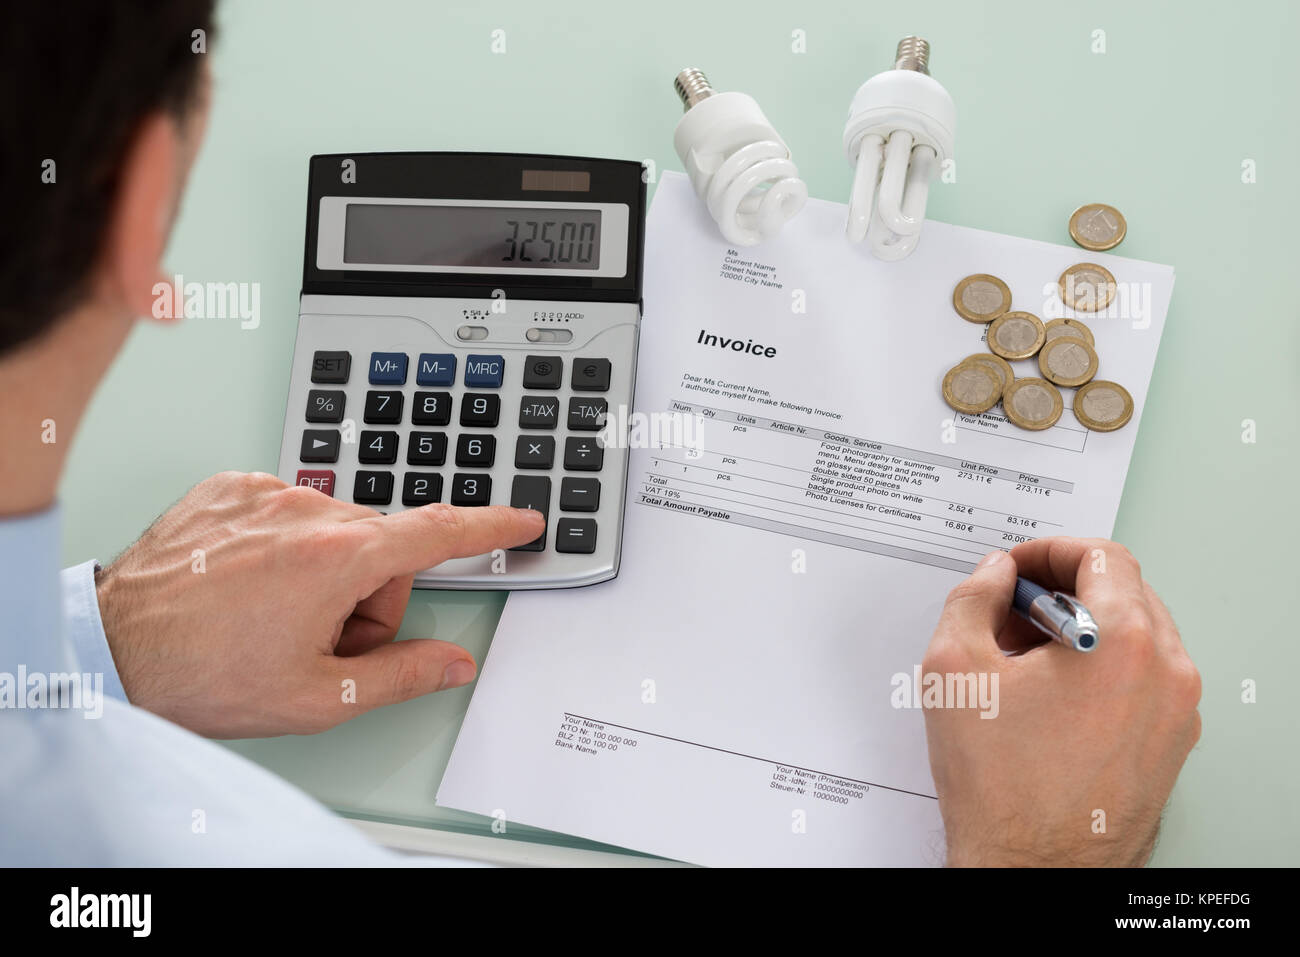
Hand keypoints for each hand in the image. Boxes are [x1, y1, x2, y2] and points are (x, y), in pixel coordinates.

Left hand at [94, 471, 544, 737]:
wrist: (108, 648)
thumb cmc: (201, 674)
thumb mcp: (318, 695)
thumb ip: (402, 674)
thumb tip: (452, 662)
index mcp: (338, 558)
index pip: (440, 532)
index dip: (490, 527)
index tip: (521, 520)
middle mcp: (306, 511)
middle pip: (381, 546)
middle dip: (369, 595)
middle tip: (323, 639)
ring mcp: (265, 492)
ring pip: (335, 527)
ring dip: (325, 570)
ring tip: (276, 614)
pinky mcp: (229, 486)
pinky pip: (288, 509)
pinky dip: (283, 545)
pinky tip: (249, 584)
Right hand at [920, 538, 1200, 866]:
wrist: (1031, 868)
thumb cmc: (1000, 786)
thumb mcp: (953, 668)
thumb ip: (972, 598)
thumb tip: (995, 575)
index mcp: (1121, 643)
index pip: (1104, 557)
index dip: (1050, 551)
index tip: (1018, 568)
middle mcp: (1165, 674)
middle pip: (1125, 592)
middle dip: (1063, 589)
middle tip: (1012, 610)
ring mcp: (1176, 715)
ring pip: (1137, 635)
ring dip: (1082, 628)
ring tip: (1025, 659)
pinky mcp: (1170, 746)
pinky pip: (1144, 680)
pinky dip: (1101, 668)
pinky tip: (1050, 694)